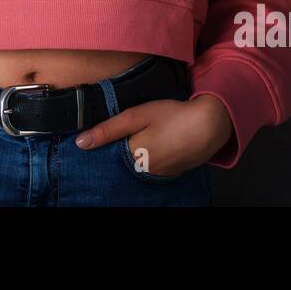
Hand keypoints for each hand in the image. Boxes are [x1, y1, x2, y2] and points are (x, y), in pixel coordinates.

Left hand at [73, 93, 232, 175]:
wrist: (210, 124)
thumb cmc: (173, 116)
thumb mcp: (137, 116)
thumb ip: (108, 129)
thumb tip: (80, 143)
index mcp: (133, 156)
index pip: (109, 156)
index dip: (105, 145)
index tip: (104, 136)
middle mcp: (145, 170)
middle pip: (124, 162)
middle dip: (122, 149)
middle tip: (132, 131)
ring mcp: (161, 173)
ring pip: (139, 165)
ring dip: (137, 154)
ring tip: (145, 136)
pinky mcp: (173, 172)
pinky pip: (155, 167)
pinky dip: (152, 158)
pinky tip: (158, 143)